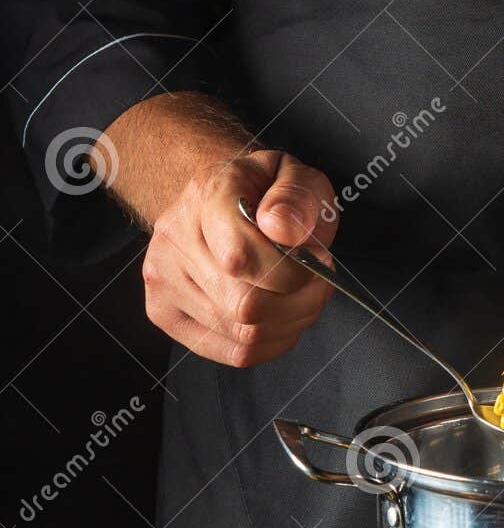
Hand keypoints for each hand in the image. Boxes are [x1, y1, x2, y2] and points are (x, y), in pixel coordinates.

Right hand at [143, 146, 337, 366]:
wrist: (219, 199)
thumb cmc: (262, 192)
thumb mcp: (295, 175)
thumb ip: (297, 196)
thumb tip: (283, 229)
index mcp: (206, 195)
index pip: (242, 257)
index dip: (293, 271)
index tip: (316, 258)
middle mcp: (174, 237)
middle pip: (245, 305)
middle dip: (299, 302)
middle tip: (316, 282)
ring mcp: (163, 279)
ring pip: (243, 335)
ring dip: (290, 323)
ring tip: (299, 296)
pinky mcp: (164, 313)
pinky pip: (233, 353)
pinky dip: (271, 343)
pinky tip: (280, 318)